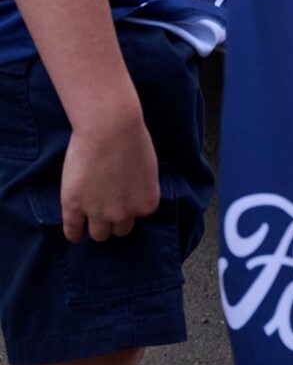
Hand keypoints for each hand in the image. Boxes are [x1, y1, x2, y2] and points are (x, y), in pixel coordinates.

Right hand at [60, 102, 158, 242]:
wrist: (110, 129)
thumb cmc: (132, 140)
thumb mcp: (148, 168)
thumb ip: (140, 188)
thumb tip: (131, 194)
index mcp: (146, 204)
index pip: (138, 216)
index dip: (130, 207)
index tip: (124, 200)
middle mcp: (124, 213)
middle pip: (120, 230)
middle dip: (115, 221)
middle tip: (108, 211)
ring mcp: (98, 212)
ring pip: (99, 234)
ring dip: (97, 228)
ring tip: (92, 223)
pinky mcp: (74, 206)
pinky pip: (72, 229)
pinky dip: (73, 234)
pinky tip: (74, 235)